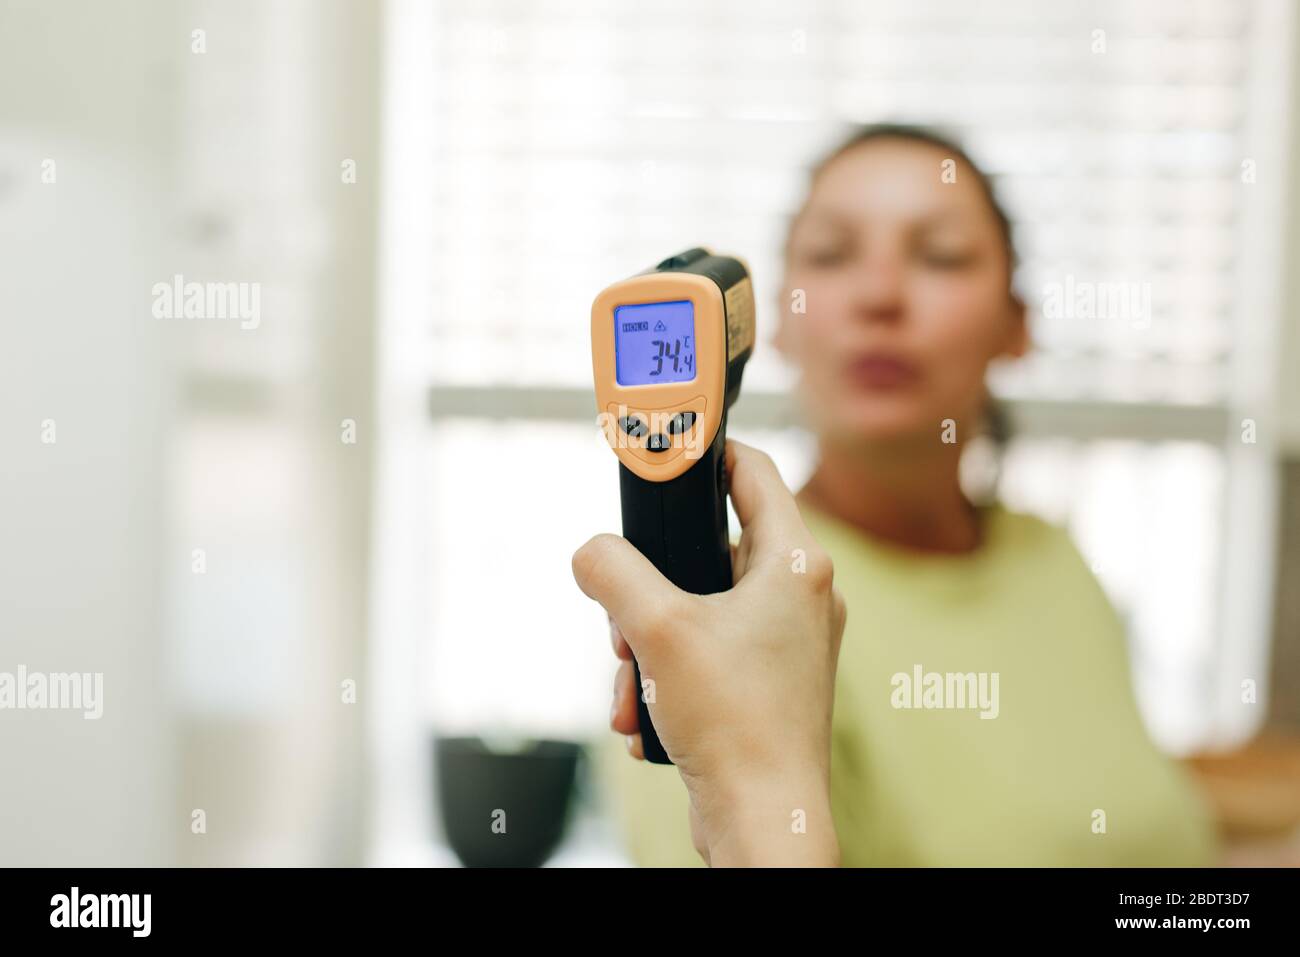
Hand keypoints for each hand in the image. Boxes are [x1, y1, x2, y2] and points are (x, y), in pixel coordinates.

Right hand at [572, 439, 845, 865]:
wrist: (763, 820)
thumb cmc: (734, 722)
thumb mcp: (655, 628)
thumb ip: (613, 571)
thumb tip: (591, 553)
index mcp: (795, 564)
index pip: (753, 472)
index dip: (708, 452)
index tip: (668, 450)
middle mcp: (802, 597)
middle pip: (711, 551)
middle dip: (652, 587)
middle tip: (625, 615)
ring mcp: (790, 642)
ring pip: (701, 610)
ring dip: (650, 643)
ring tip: (631, 680)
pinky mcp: (772, 682)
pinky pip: (709, 655)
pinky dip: (670, 677)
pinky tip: (645, 715)